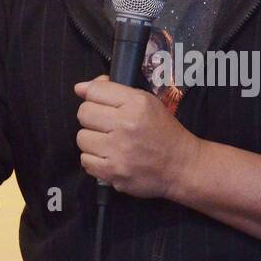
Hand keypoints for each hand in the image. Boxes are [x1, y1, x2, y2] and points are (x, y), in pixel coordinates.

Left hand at [74, 74, 202, 199]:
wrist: (181, 165)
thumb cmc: (163, 132)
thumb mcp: (146, 102)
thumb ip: (112, 90)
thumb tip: (79, 88)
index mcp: (136, 103)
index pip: (94, 91)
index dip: (95, 97)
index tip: (104, 105)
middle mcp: (126, 125)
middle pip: (84, 113)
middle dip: (93, 118)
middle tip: (108, 126)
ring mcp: (118, 150)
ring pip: (82, 138)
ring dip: (93, 140)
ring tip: (110, 143)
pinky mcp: (114, 172)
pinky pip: (85, 161)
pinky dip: (95, 160)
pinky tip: (110, 157)